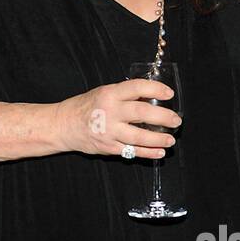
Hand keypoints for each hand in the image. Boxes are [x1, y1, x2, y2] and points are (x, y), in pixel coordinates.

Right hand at [53, 81, 180, 159]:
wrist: (64, 125)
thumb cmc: (86, 107)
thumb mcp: (104, 93)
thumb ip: (125, 96)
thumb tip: (151, 97)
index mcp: (110, 94)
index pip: (137, 87)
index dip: (156, 89)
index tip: (169, 94)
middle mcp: (110, 111)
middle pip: (142, 113)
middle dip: (163, 117)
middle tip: (176, 120)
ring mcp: (109, 131)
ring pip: (139, 136)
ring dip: (158, 139)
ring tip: (171, 140)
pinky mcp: (108, 147)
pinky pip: (132, 151)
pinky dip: (148, 153)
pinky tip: (159, 152)